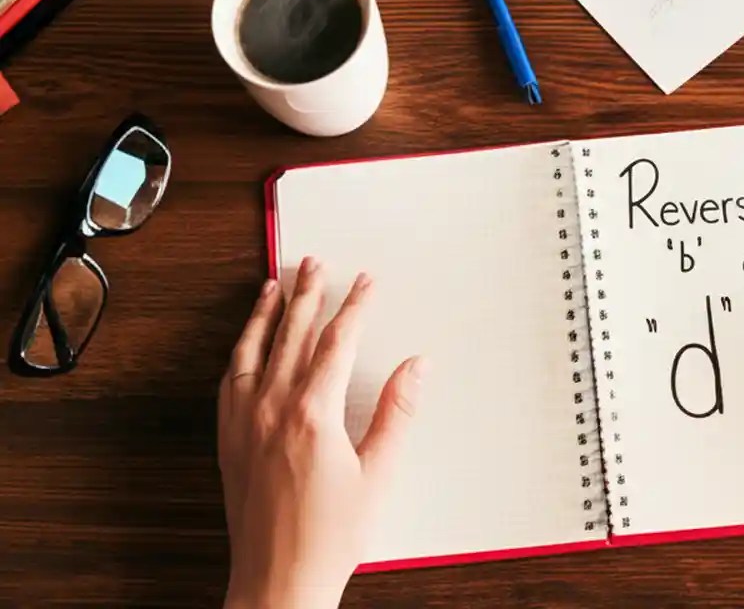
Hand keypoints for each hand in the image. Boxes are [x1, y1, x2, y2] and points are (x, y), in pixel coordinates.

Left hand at [218, 257, 421, 608]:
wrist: (279, 579)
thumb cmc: (329, 536)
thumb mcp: (380, 473)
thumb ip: (398, 414)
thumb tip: (416, 367)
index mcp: (312, 414)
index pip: (337, 342)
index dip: (354, 306)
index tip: (366, 282)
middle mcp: (271, 410)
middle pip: (292, 335)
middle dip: (308, 294)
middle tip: (317, 263)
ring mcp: (244, 423)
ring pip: (253, 350)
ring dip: (266, 313)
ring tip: (275, 285)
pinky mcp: (229, 441)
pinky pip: (230, 380)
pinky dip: (240, 351)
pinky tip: (245, 343)